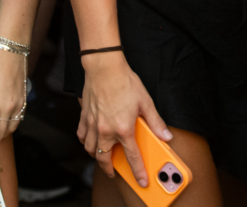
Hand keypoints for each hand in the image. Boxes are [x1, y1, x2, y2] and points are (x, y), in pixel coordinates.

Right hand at [77, 53, 170, 186]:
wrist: (104, 67)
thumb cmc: (125, 82)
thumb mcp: (146, 102)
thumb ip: (156, 122)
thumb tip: (166, 135)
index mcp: (123, 128)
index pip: (132, 156)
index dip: (138, 170)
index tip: (141, 180)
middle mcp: (105, 130)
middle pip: (104, 158)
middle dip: (108, 169)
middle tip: (113, 172)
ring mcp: (92, 124)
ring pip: (90, 149)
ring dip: (96, 155)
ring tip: (102, 156)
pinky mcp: (84, 117)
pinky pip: (81, 135)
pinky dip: (85, 141)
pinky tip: (90, 139)